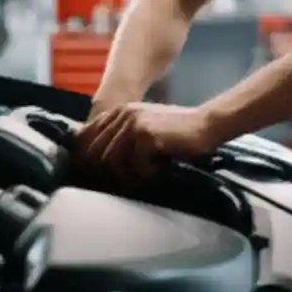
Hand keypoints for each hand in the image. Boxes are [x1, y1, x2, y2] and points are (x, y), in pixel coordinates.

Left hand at [75, 102, 222, 182]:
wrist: (206, 125)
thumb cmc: (176, 134)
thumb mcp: (142, 130)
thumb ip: (119, 139)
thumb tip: (92, 162)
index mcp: (118, 111)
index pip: (85, 138)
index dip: (87, 161)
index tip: (100, 177)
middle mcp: (122, 113)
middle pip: (97, 155)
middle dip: (111, 174)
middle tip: (131, 180)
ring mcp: (133, 123)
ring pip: (113, 163)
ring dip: (131, 175)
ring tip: (149, 172)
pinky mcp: (146, 135)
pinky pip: (136, 166)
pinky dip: (149, 172)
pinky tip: (162, 165)